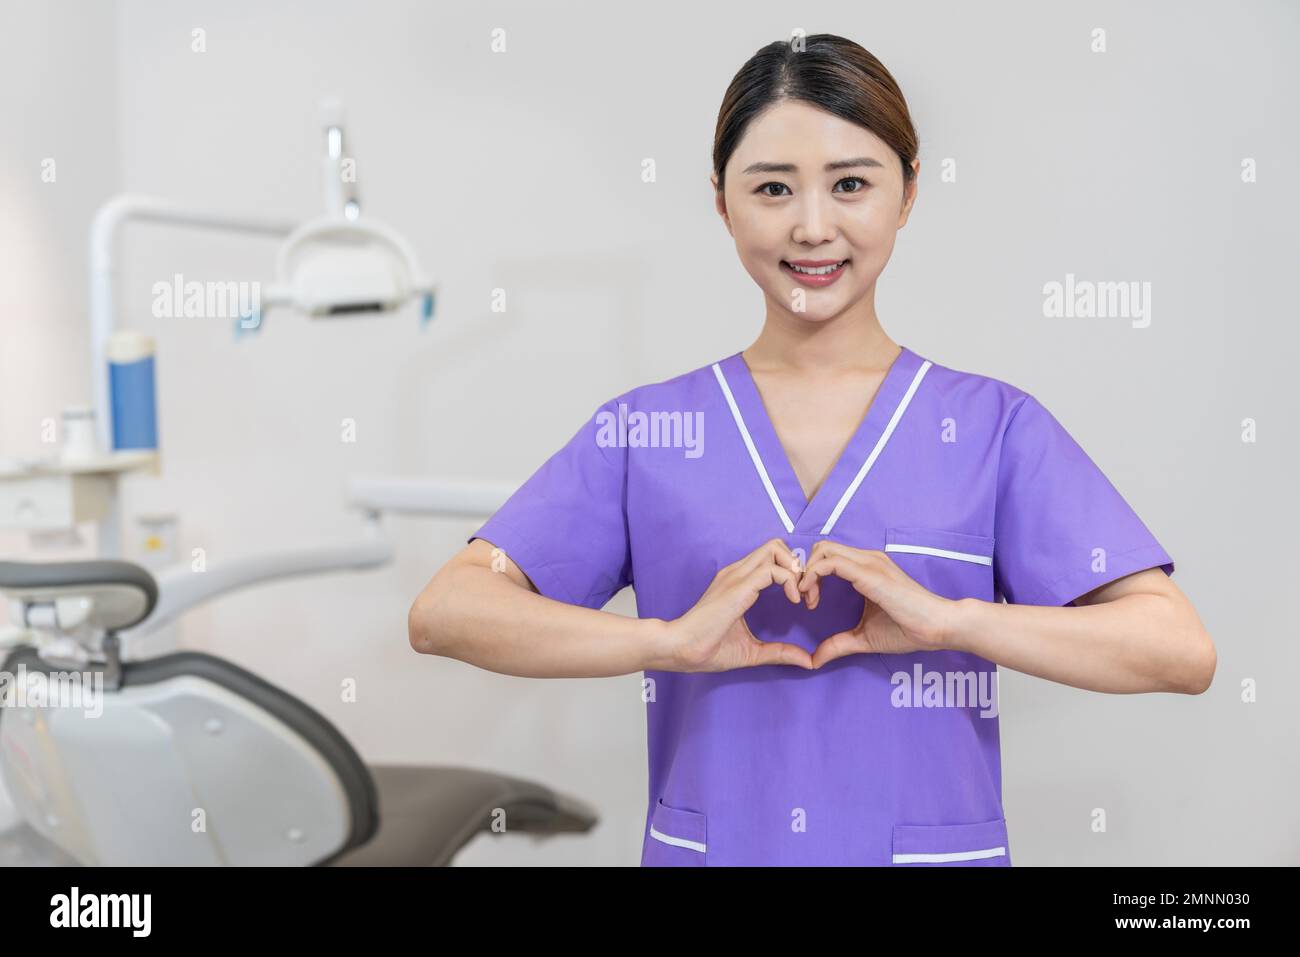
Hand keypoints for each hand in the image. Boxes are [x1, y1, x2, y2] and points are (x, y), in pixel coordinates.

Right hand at [666, 538, 813, 671]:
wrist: (681, 650)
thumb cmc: (708, 649)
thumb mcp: (753, 651)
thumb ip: (779, 653)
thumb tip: (808, 662)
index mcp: (739, 582)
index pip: (772, 558)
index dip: (793, 572)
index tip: (802, 599)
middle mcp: (738, 572)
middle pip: (776, 545)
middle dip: (797, 564)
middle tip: (804, 592)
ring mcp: (736, 576)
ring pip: (775, 549)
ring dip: (796, 569)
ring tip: (800, 596)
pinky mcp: (738, 586)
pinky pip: (772, 570)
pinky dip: (789, 580)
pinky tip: (793, 601)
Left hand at [797, 540, 956, 667]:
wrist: (937, 628)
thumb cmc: (907, 630)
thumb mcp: (863, 638)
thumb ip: (838, 645)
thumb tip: (815, 660)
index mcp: (865, 568)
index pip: (827, 555)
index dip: (810, 574)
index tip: (808, 601)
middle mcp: (866, 559)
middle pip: (821, 547)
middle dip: (804, 570)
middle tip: (804, 598)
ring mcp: (869, 563)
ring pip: (823, 550)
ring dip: (807, 572)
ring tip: (808, 599)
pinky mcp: (870, 573)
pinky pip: (832, 562)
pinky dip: (813, 576)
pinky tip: (812, 598)